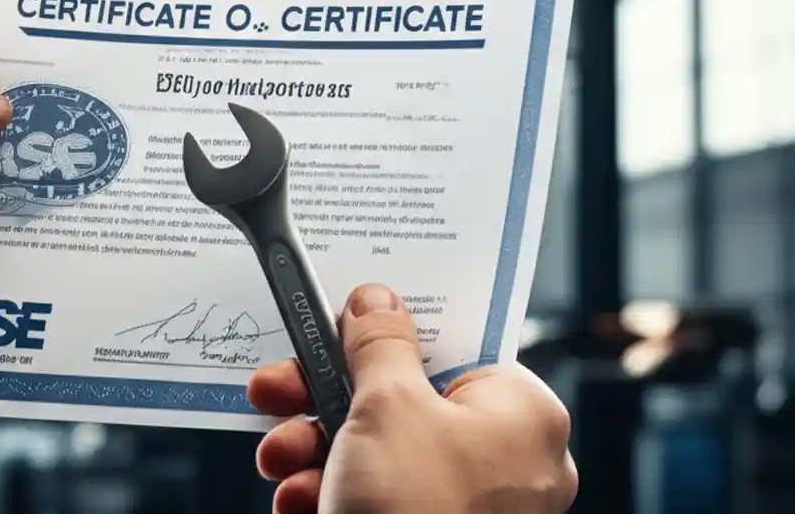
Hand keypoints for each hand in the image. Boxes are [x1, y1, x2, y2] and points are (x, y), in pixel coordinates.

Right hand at [248, 283, 577, 513]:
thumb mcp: (387, 407)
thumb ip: (379, 344)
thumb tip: (376, 301)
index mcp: (518, 413)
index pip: (452, 343)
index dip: (385, 331)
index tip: (334, 325)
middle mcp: (501, 458)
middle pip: (401, 396)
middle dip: (323, 396)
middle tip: (275, 387)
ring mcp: (464, 504)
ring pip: (377, 450)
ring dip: (312, 448)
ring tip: (278, 460)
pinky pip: (372, 495)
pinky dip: (327, 493)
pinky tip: (296, 501)